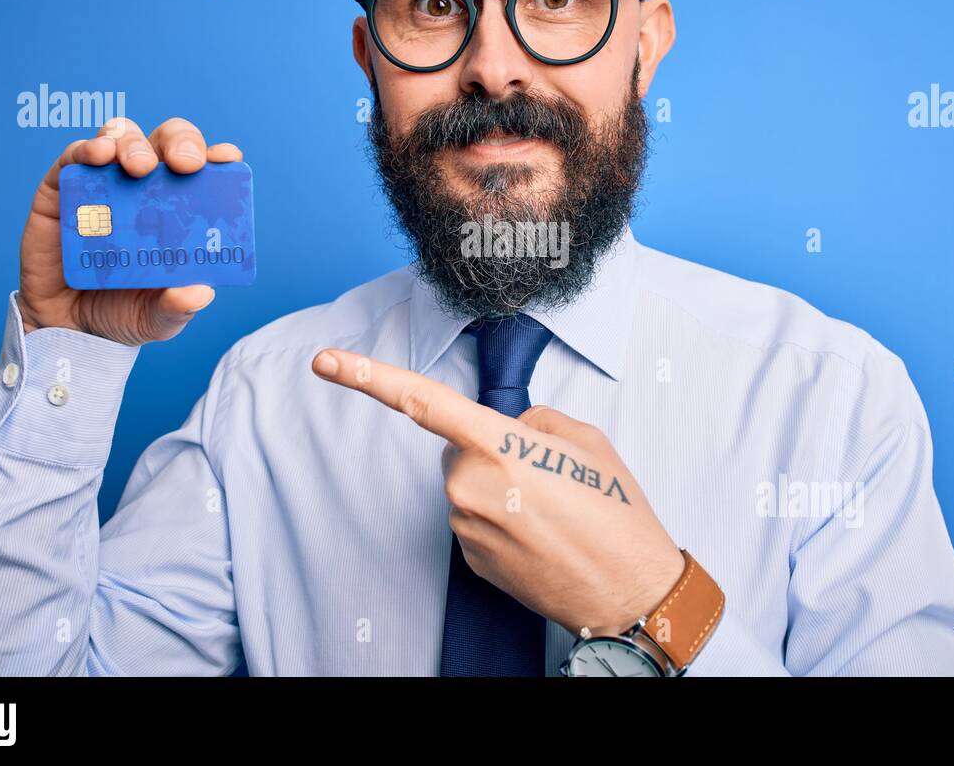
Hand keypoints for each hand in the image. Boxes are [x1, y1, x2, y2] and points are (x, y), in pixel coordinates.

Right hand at [17, 117, 243, 344]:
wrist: (65, 328)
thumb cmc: (121, 312)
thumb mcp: (158, 318)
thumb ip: (177, 307)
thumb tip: (200, 294)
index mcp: (181, 210)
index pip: (206, 171)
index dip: (218, 157)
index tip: (227, 159)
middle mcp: (148, 188)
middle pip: (169, 143)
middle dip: (181, 143)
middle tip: (185, 165)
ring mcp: (107, 182)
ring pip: (125, 137)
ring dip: (135, 144)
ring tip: (139, 167)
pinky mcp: (64, 186)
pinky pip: (76, 155)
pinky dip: (89, 147)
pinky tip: (100, 155)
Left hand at [311, 348, 685, 636]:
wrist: (629, 592)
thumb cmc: (616, 514)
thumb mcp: (587, 441)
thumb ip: (535, 420)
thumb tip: (509, 429)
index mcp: (497, 446)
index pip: (421, 401)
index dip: (367, 376)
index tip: (324, 361)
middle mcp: (470, 486)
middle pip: (457, 450)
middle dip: (489, 452)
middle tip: (546, 477)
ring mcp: (466, 527)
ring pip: (467, 487)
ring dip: (499, 489)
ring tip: (552, 511)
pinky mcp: (470, 560)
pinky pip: (475, 522)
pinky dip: (501, 522)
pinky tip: (540, 536)